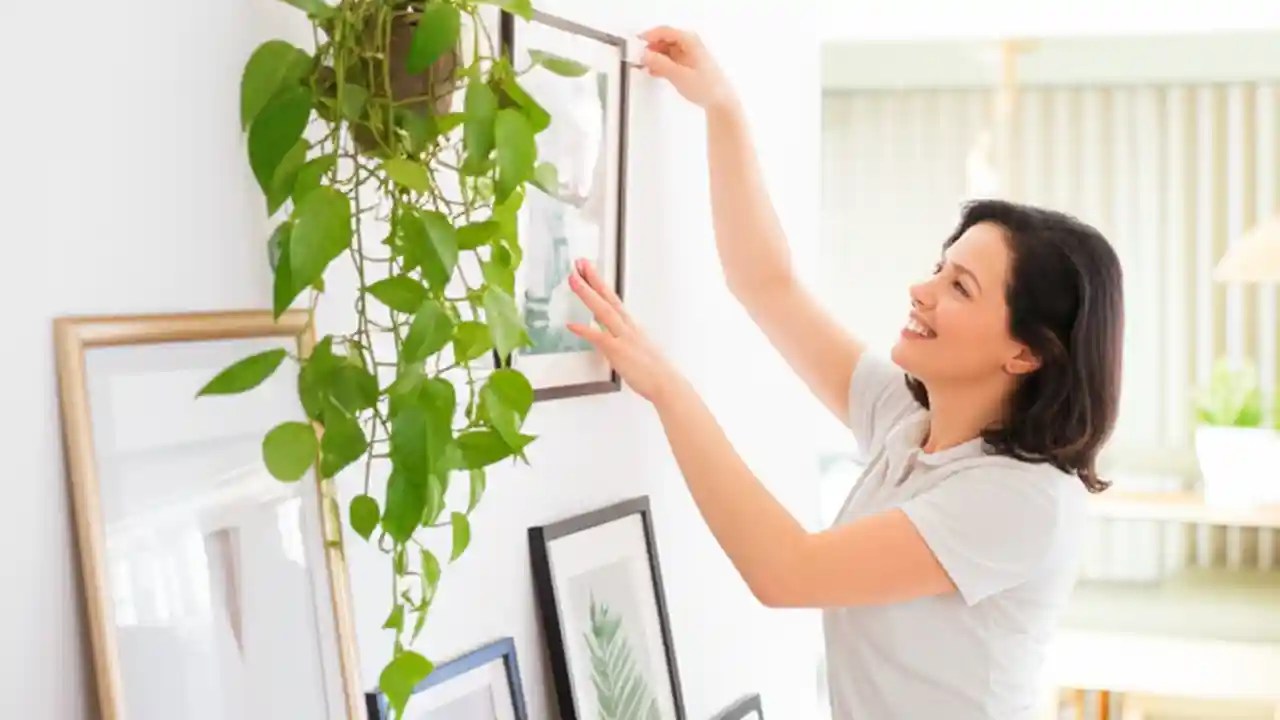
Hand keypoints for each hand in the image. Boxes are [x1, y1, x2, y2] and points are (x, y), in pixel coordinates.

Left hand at [566, 259, 679, 403]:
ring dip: (587, 294)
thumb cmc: (654, 372)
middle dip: (592, 280)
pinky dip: (585, 330)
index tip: (589, 271)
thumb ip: (625, 342)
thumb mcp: (638, 350)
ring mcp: (623, 337)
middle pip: (607, 298)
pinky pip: (599, 338)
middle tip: (579, 263)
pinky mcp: (619, 351)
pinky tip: (571, 324)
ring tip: (573, 279)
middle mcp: (627, 327)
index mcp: (631, 327)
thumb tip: (614, 340)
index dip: (600, 285)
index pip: (613, 300)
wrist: (667, 384)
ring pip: (603, 310)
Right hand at [638, 26, 735, 110]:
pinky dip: (662, 64)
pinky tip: (654, 72)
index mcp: (690, 41)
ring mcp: (690, 55)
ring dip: (656, 57)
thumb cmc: (707, 87)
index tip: (638, 42)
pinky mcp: (689, 66)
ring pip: (667, 51)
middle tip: (640, 56)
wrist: (720, 101)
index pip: (665, 31)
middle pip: (665, 40)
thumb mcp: (678, 75)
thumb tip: (645, 55)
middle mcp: (690, 45)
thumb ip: (660, 64)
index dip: (650, 36)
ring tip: (645, 66)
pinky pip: (671, 60)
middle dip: (652, 47)